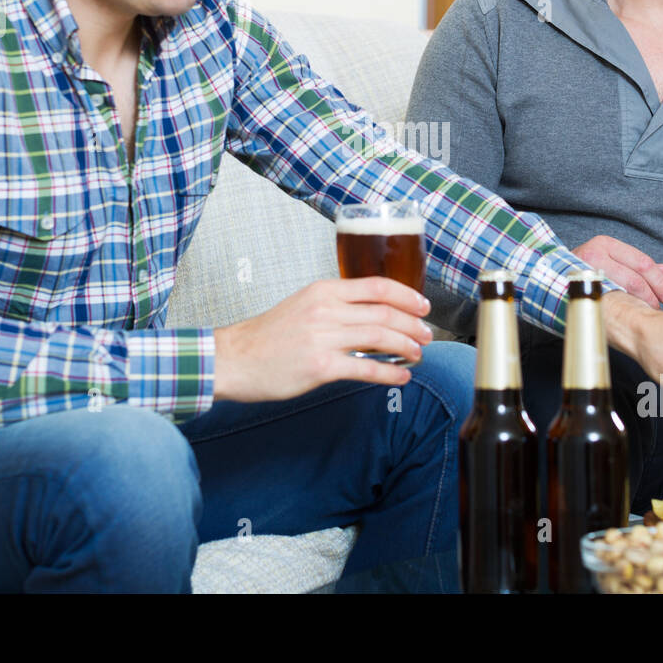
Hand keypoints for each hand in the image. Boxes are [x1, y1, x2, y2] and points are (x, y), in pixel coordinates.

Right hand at [212, 278, 432, 401]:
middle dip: (413, 325)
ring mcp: (323, 338)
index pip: (377, 286)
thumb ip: (336, 306)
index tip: (423, 306)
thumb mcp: (303, 305)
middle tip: (427, 335)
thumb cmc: (269, 335)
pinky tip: (401, 376)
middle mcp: (326, 310)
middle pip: (385, 312)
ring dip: (407, 346)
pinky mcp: (320, 366)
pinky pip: (366, 369)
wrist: (235, 358)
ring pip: (380, 337)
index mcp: (323, 290)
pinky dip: (390, 373)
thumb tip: (373, 315)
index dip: (407, 296)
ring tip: (418, 354)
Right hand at [573, 234, 662, 308]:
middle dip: (652, 296)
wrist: (548, 276)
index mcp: (605, 244)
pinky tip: (629, 313)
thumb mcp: (612, 260)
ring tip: (645, 311)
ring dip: (640, 304)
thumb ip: (638, 265)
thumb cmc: (586, 269)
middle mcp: (593, 255)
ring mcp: (584, 273)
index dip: (659, 281)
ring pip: (623, 292)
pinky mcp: (578, 290)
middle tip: (659, 306)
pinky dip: (623, 309)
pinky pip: (608, 302)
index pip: (642, 263)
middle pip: (635, 279)